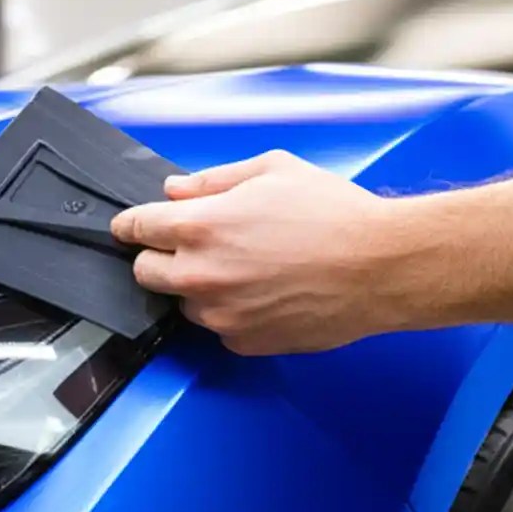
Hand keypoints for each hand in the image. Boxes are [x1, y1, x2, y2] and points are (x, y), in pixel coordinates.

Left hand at [111, 150, 422, 354]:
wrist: (381, 266)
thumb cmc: (335, 213)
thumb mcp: (273, 170)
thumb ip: (213, 180)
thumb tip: (175, 190)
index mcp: (200, 226)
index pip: (135, 228)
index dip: (131, 225)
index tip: (130, 228)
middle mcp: (200, 274)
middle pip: (144, 273)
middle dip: (158, 257)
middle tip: (191, 247)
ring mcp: (219, 313)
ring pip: (183, 303)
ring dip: (198, 288)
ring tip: (246, 268)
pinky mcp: (242, 341)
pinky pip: (219, 326)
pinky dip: (231, 312)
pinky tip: (266, 292)